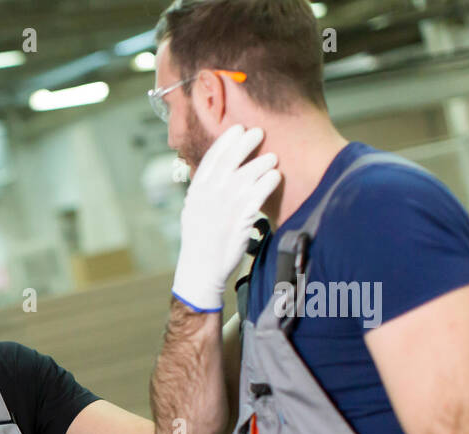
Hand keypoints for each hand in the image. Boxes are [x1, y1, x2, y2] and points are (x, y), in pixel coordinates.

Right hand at [172, 124, 280, 312]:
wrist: (201, 269)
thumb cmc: (199, 241)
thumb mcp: (193, 211)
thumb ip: (205, 190)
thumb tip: (217, 173)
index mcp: (197, 190)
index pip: (212, 157)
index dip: (227, 140)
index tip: (238, 129)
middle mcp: (211, 193)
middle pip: (232, 158)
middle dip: (247, 142)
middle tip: (260, 133)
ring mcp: (227, 204)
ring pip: (250, 172)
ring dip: (264, 161)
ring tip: (272, 159)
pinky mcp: (243, 216)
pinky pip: (261, 191)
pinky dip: (270, 181)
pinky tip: (275, 177)